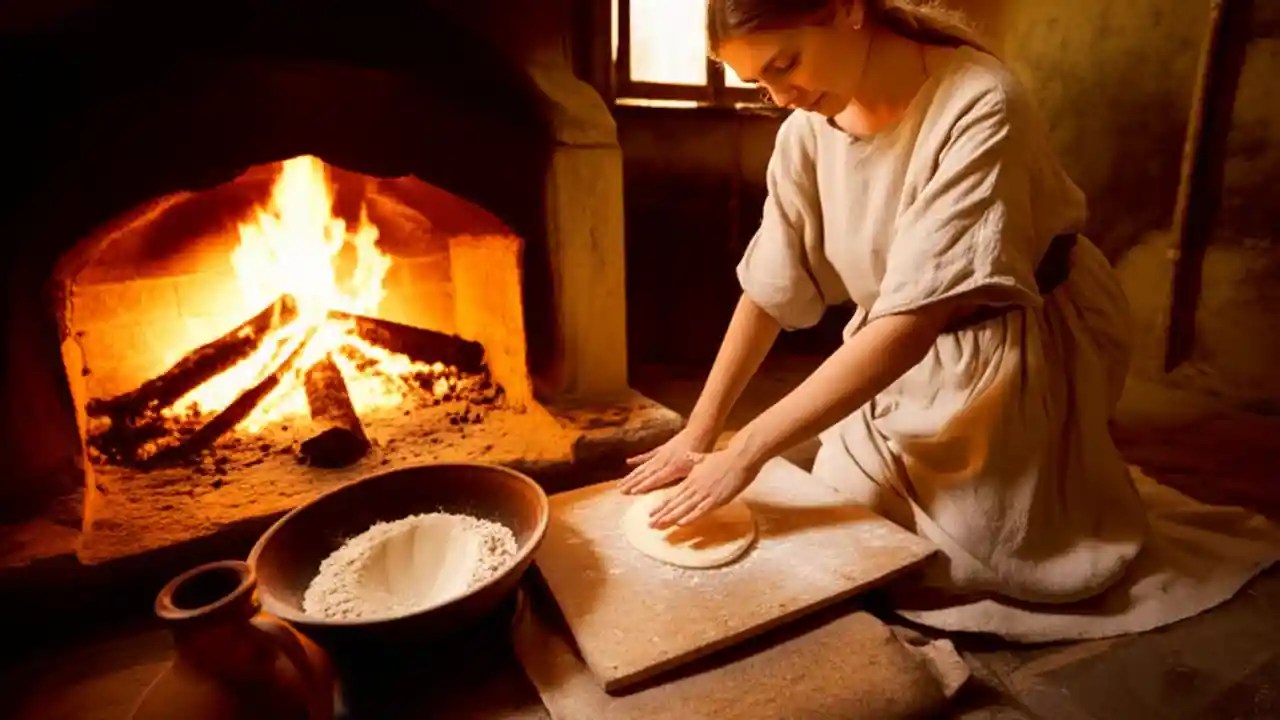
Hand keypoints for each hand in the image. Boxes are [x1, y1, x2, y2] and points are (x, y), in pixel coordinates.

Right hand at [618, 426, 716, 494]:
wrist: (699, 431)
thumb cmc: (701, 450)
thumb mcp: (696, 467)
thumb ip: (684, 478)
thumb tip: (677, 491)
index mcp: (673, 468)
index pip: (655, 479)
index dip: (643, 486)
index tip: (631, 492)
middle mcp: (663, 461)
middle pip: (645, 474)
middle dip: (632, 483)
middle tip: (620, 491)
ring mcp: (660, 454)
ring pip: (643, 466)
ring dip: (632, 475)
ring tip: (621, 482)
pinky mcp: (661, 449)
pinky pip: (647, 455)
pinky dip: (638, 459)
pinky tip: (628, 462)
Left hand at [647, 444, 761, 529]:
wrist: (739, 457)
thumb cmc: (724, 458)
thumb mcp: (704, 457)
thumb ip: (695, 460)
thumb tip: (688, 456)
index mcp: (691, 478)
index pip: (673, 495)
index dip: (662, 505)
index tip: (651, 513)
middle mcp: (695, 486)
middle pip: (676, 503)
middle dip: (662, 515)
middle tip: (650, 524)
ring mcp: (705, 493)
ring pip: (684, 508)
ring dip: (671, 518)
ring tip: (659, 526)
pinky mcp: (716, 499)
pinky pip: (701, 510)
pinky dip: (691, 517)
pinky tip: (681, 523)